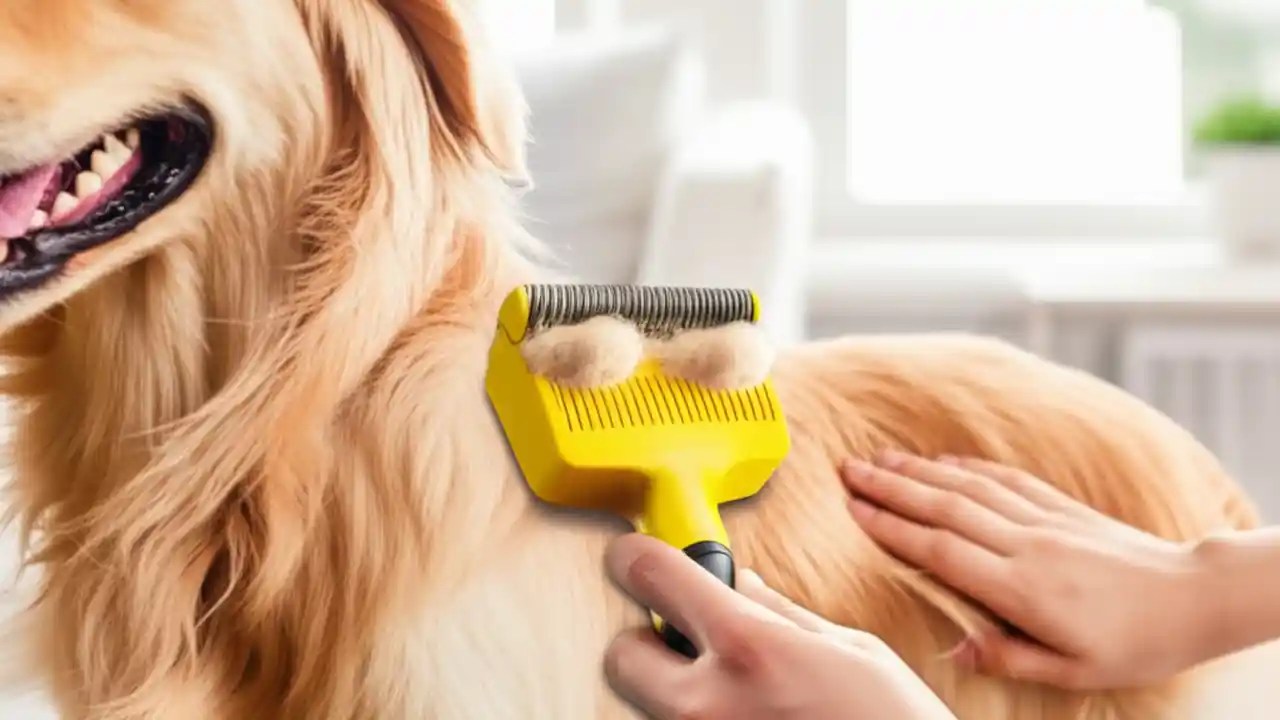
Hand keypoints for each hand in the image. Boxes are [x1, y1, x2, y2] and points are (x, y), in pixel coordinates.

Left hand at [603, 533, 957, 719]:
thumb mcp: (851, 651)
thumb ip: (780, 614)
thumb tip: (741, 585)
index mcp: (748, 647)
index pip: (652, 575)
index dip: (638, 557)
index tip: (636, 556)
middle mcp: (708, 702)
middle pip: (624, 654)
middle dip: (650, 641)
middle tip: (689, 639)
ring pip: (650, 705)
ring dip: (678, 690)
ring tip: (735, 694)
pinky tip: (747, 718)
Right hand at [841, 451, 1212, 689]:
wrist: (1192, 597)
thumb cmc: (1133, 643)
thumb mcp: (1071, 670)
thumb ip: (1008, 658)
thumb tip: (955, 650)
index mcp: (1020, 587)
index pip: (942, 550)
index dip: (893, 527)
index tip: (854, 510)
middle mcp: (1026, 544)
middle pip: (945, 507)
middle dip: (892, 487)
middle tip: (848, 471)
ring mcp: (1044, 520)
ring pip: (970, 487)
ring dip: (920, 470)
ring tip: (881, 458)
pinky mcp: (1062, 508)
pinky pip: (1006, 480)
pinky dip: (969, 466)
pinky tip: (943, 460)